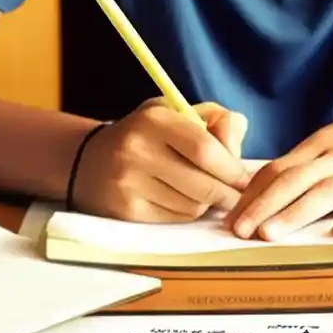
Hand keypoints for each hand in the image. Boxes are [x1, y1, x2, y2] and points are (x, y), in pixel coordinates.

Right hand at [71, 97, 249, 222]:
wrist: (90, 160)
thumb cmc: (149, 134)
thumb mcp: (179, 113)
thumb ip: (219, 122)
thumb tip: (237, 153)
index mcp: (155, 119)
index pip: (205, 149)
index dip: (232, 168)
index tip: (243, 177)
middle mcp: (137, 150)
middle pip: (203, 184)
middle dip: (227, 193)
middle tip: (234, 193)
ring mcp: (128, 182)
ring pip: (192, 206)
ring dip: (206, 203)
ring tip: (202, 192)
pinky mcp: (126, 210)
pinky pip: (175, 219)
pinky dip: (187, 213)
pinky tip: (181, 200)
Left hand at [224, 95, 332, 240]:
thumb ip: (316, 158)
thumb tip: (278, 179)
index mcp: (328, 142)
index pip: (280, 167)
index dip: (253, 192)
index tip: (230, 213)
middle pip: (295, 179)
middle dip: (262, 206)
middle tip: (236, 229)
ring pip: (327, 192)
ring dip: (295, 213)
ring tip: (269, 234)